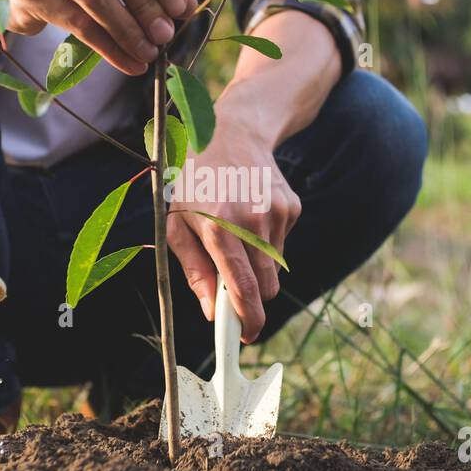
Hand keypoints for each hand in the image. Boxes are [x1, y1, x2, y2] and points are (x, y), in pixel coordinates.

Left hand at [166, 121, 299, 342]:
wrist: (232, 132)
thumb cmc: (194, 182)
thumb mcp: (177, 222)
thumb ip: (194, 271)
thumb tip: (210, 312)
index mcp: (218, 228)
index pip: (242, 289)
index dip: (246, 320)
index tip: (245, 338)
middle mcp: (252, 223)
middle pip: (265, 288)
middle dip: (251, 299)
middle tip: (233, 292)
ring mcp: (277, 214)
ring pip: (274, 268)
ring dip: (256, 266)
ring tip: (236, 234)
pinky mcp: (293, 208)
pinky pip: (282, 245)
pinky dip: (267, 242)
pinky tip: (251, 214)